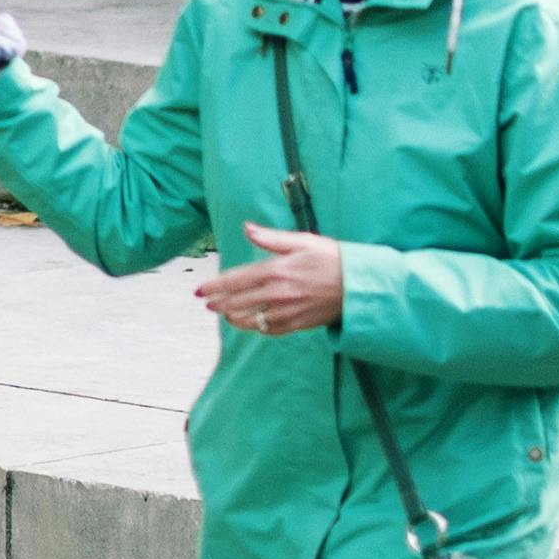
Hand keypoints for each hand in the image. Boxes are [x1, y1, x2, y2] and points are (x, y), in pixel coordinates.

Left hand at [193, 223, 346, 337]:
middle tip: (205, 302)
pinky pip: (269, 329)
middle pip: (239, 302)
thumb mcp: (302, 241)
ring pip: (251, 318)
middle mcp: (278, 294)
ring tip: (222, 313)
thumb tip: (247, 228)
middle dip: (219, 302)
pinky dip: (255, 327)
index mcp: (277, 270)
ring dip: (233, 316)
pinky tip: (249, 323)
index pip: (237, 280)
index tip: (200, 290)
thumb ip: (271, 238)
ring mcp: (287, 312)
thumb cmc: (332, 259)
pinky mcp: (297, 324)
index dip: (215, 286)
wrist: (359, 287)